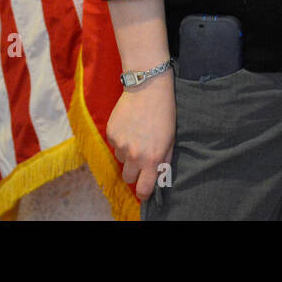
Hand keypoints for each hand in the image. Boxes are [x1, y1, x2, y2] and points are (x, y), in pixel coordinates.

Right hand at [106, 73, 175, 201]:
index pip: (143, 189)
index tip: (145, 190)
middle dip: (134, 172)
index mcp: (151, 159)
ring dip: (127, 153)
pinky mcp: (111, 133)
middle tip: (141, 158)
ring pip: (120, 160)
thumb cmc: (164, 113)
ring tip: (137, 135)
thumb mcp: (170, 139)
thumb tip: (158, 176)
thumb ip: (163, 160)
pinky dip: (120, 139)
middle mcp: (134, 155)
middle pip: (128, 178)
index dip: (144, 192)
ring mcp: (120, 144)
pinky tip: (130, 125)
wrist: (147, 88)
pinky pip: (114, 144)